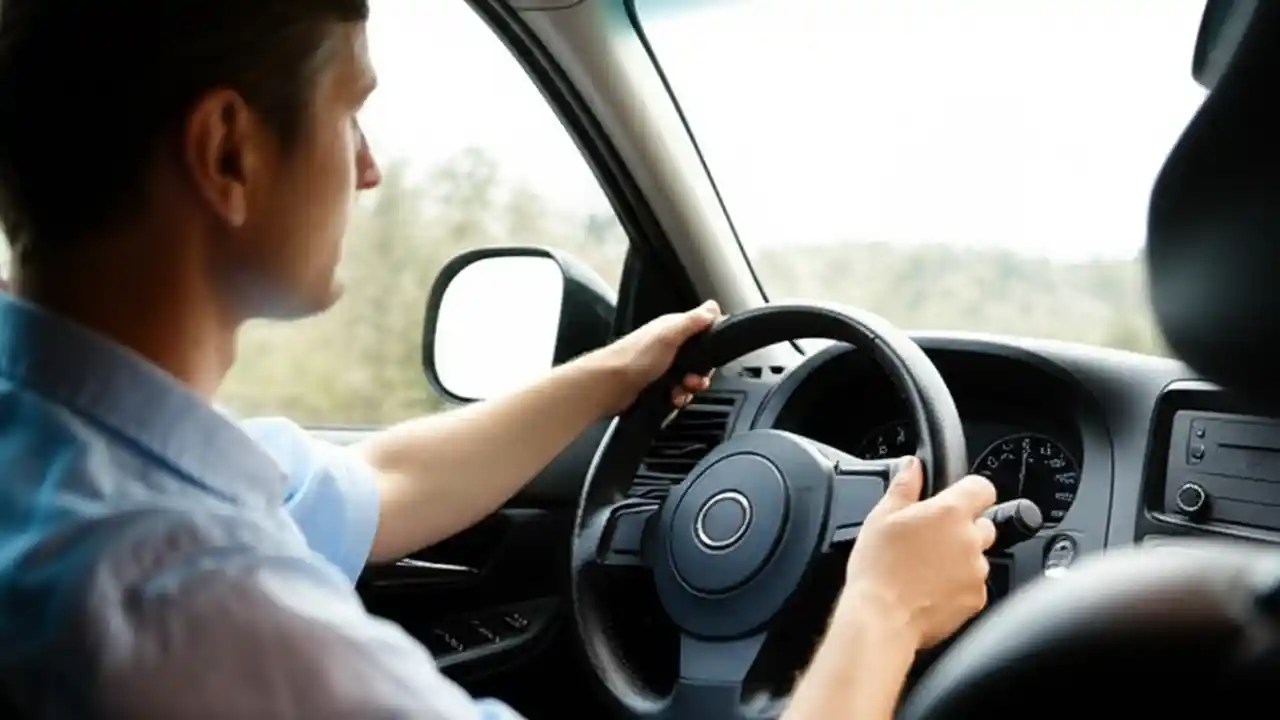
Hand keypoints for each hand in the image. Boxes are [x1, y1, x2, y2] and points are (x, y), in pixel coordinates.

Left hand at [591, 299, 722, 414]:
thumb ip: (692, 321)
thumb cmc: (636, 357)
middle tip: (694, 380)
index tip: (712, 357)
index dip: (711, 344)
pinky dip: (678, 397)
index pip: (702, 331)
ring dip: (689, 387)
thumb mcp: (668, 335)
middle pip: (698, 358)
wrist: (608, 385)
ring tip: (681, 391)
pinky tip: (672, 399)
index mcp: (672, 329)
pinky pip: (677, 392)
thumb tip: (713, 308)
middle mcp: (668, 345)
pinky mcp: (656, 385)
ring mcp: (661, 366)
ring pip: (689, 378)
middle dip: (701, 372)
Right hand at [839, 457, 996, 649]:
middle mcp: (970, 539)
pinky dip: (958, 587)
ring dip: (960, 559)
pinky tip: (930, 590)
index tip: (957, 499)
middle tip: (931, 540)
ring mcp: (977, 571)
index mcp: (950, 512)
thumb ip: (904, 485)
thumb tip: (913, 465)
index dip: (969, 492)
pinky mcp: (976, 600)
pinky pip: (974, 586)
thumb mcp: (881, 516)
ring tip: (926, 569)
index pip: (982, 488)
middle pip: (982, 524)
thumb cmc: (878, 567)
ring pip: (977, 557)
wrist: (881, 618)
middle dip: (962, 529)